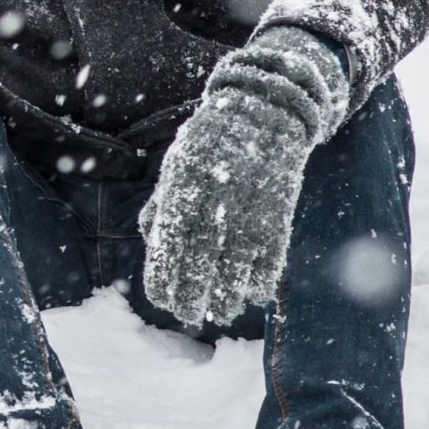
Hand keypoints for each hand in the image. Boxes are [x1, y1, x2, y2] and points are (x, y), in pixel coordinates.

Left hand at [139, 27, 349, 325]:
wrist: (264, 112)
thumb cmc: (211, 143)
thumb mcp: (178, 167)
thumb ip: (163, 204)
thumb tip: (150, 243)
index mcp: (183, 193)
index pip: (168, 250)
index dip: (164, 279)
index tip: (162, 299)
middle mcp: (214, 207)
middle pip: (199, 266)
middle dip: (192, 298)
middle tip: (189, 316)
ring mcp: (249, 213)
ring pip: (236, 271)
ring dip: (226, 298)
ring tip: (218, 312)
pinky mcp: (279, 216)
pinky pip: (270, 261)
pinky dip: (261, 282)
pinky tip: (250, 295)